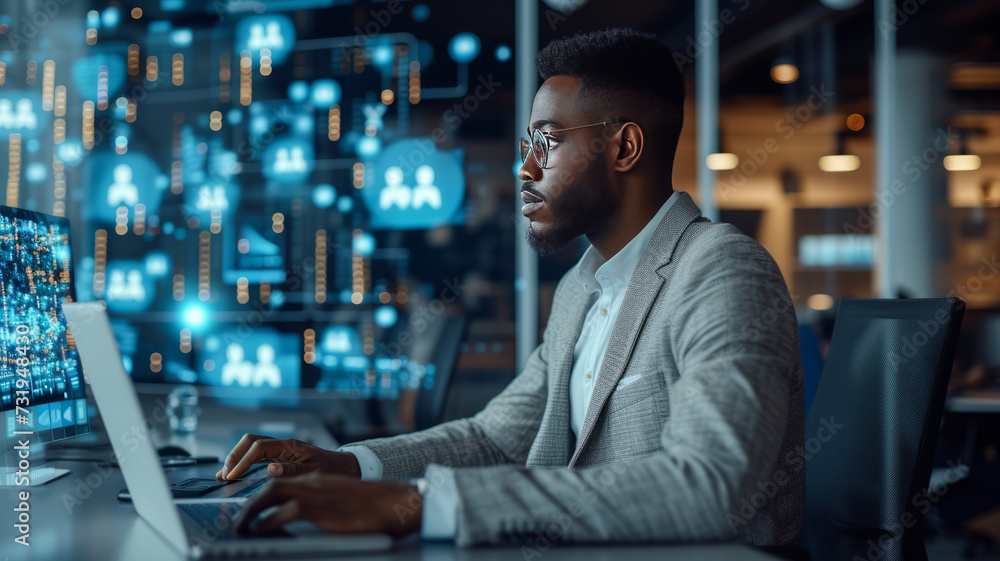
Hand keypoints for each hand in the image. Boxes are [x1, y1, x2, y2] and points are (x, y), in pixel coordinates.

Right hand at [215, 434, 360, 481]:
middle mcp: (283, 445)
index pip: (259, 448)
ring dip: (237, 459)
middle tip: (224, 474)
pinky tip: (237, 474)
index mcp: (290, 446)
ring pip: (251, 447)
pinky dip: (245, 463)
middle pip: (250, 442)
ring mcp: (281, 450)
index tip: (232, 475)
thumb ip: (292, 471)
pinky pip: (258, 456)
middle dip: (234, 456)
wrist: (345, 467)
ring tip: (224, 475)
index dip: (243, 461)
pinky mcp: (281, 457)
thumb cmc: (332, 469)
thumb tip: (270, 469)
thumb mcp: (313, 472)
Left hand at [235, 472, 422, 537]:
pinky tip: (261, 530)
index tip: (251, 510)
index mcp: (320, 480)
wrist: (394, 504)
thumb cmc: (375, 508)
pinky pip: (285, 512)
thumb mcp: (343, 502)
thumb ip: (323, 506)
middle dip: (251, 501)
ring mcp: (317, 494)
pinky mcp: (321, 509)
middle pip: (272, 484)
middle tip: (240, 519)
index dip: (263, 495)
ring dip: (252, 510)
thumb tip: (308, 521)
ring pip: (272, 494)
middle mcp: (315, 482)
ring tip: (243, 526)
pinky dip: (268, 521)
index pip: (283, 481)